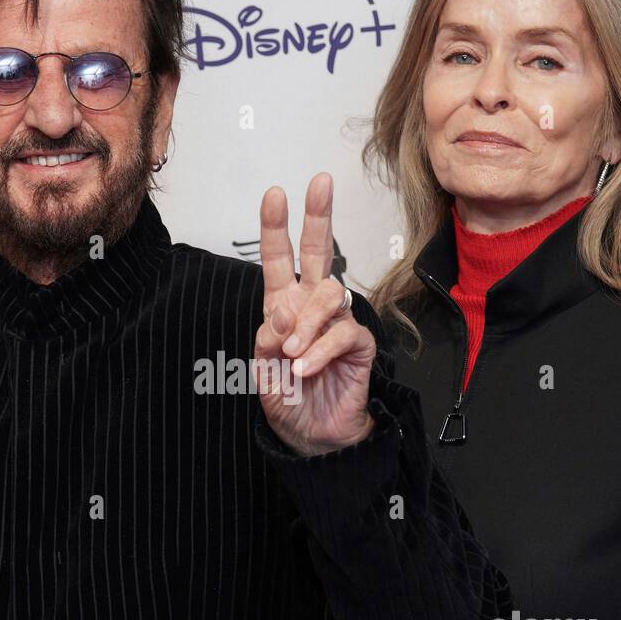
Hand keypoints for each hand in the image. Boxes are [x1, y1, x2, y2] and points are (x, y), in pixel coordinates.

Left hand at [255, 173, 376, 456]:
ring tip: (292, 354)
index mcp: (283, 306)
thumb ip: (266, 342)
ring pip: (328, 295)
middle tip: (319, 183)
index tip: (275, 194)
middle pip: (318, 253)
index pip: (279, 260)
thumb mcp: (262, 371)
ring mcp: (337, 323)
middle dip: (318, 216)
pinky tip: (306, 368)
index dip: (276, 228)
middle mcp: (311, 307)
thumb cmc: (288, 400)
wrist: (312, 436)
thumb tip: (281, 316)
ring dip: (306, 322)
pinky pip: (343, 333)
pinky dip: (321, 350)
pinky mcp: (358, 345)